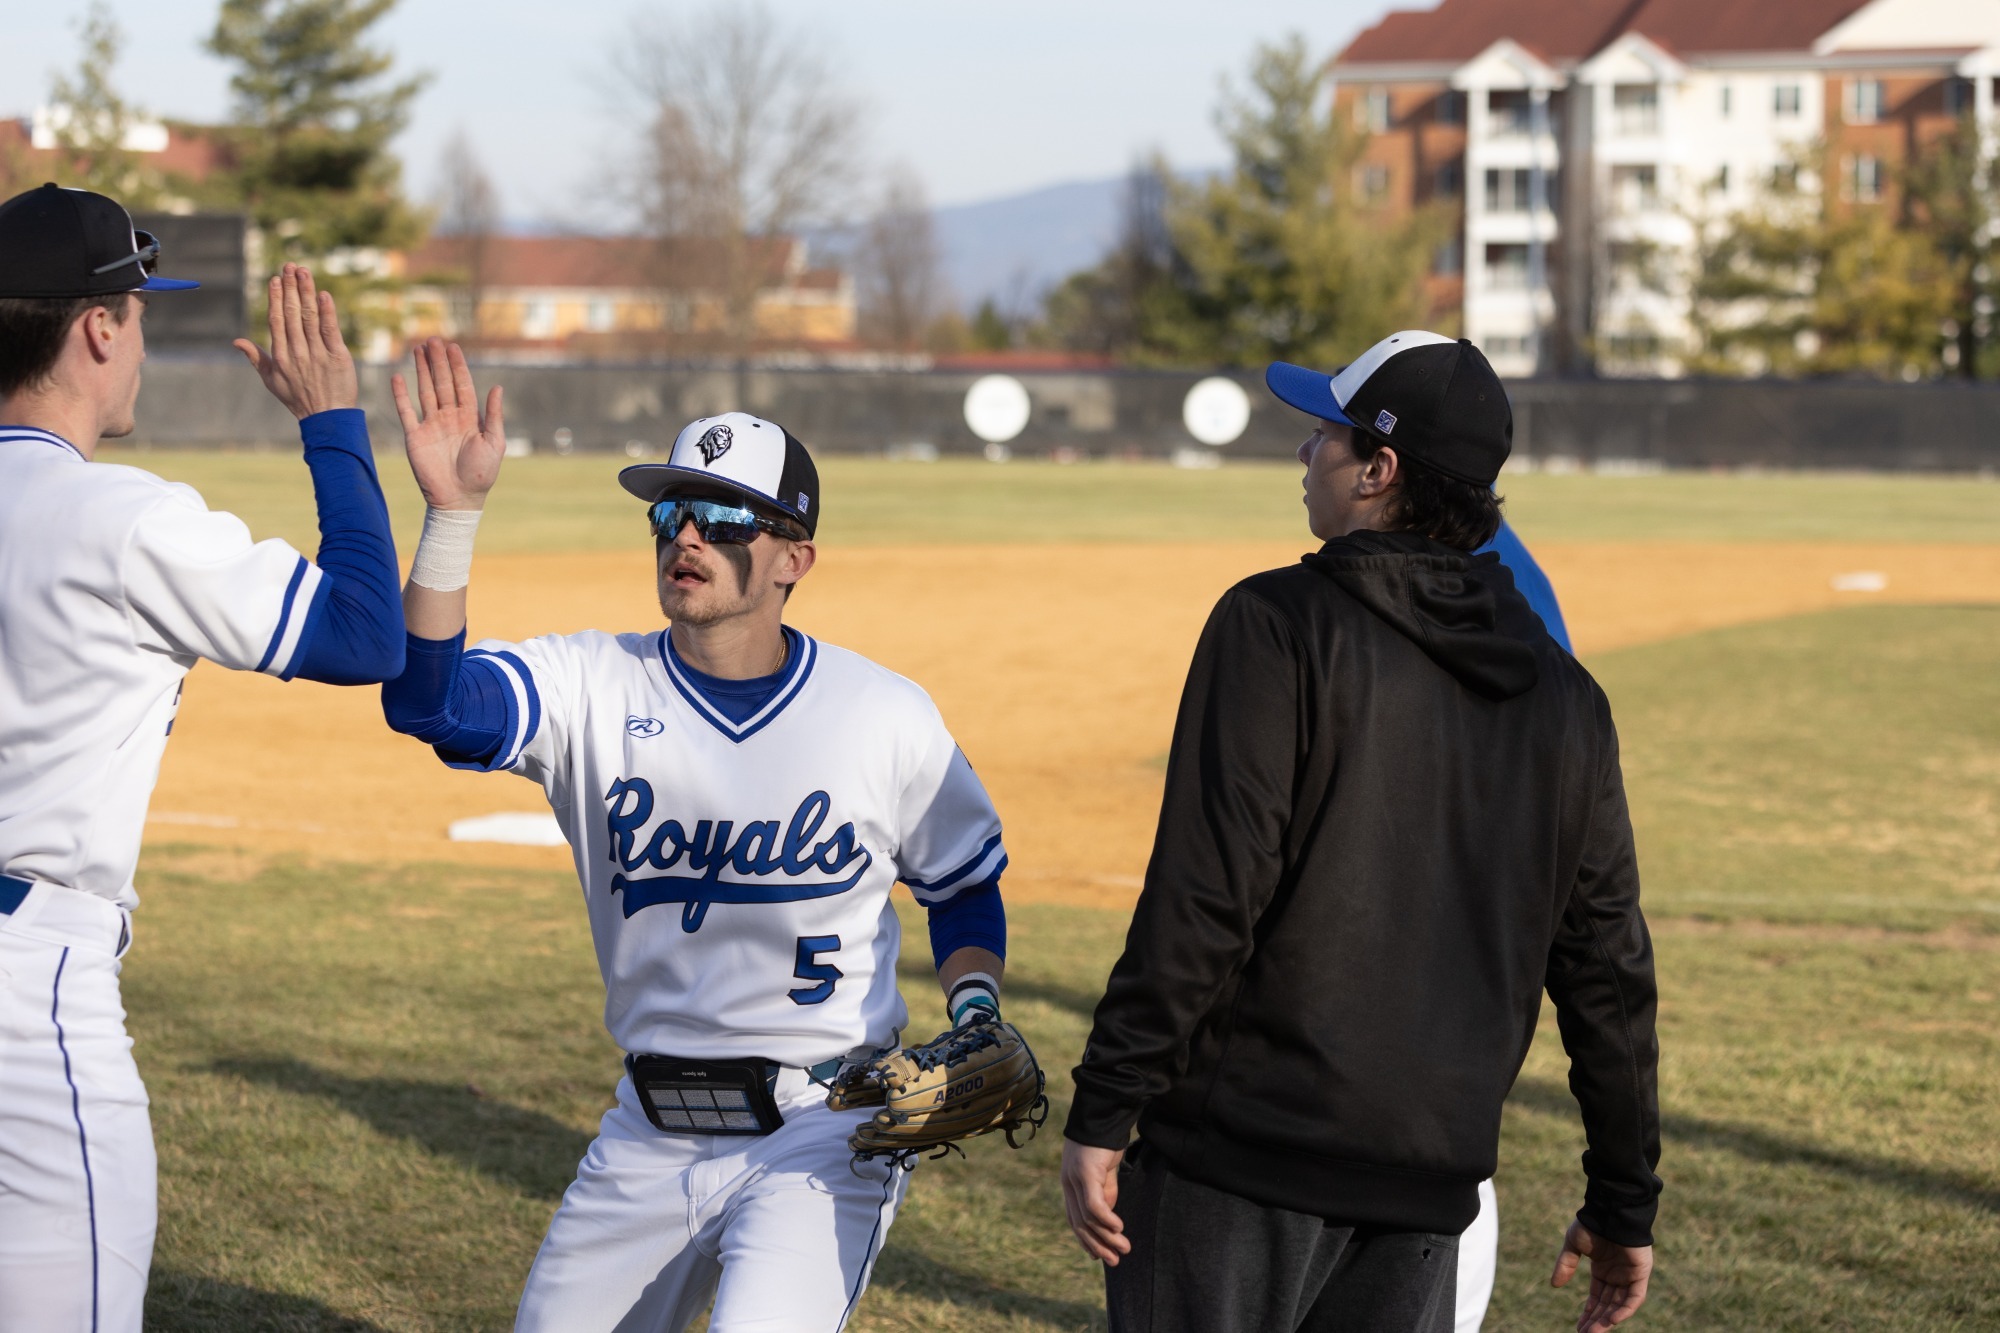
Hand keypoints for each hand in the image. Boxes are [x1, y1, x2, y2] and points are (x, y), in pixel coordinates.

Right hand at [233, 265, 357, 418]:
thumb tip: (236, 341)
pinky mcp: (338, 356)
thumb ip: (255, 357)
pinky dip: (327, 312)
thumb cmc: (297, 398)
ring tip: (304, 272)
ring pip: (310, 318)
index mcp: (280, 355)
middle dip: (291, 288)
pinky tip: (324, 295)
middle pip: (293, 314)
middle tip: (290, 266)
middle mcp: (298, 352)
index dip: (276, 298)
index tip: (275, 279)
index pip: (277, 320)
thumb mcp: (271, 380)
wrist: (327, 417)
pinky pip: (331, 330)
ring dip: (307, 292)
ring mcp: (318, 353)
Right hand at [392, 337, 505, 510]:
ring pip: (425, 391)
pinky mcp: (415, 437)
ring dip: (422, 371)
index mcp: (469, 418)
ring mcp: (431, 426)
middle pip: (442, 383)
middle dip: (438, 362)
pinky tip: (398, 376)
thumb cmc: (481, 474)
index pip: (462, 386)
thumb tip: (497, 387)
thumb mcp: (494, 443)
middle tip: (433, 340)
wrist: (459, 499)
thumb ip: (494, 415)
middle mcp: (449, 418)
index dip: (457, 366)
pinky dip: (401, 395)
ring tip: (418, 349)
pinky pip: (406, 412)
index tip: (452, 347)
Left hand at [1060, 1140, 1129, 1265]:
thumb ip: (1105, 1192)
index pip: (1074, 1219)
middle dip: (1098, 1245)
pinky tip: (1119, 1228)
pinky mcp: (1085, 1173)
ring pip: (1088, 1218)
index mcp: (1070, 1183)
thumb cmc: (1105, 1141)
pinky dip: (1106, 1220)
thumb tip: (1108, 1218)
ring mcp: (1074, 1178)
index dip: (1086, 1240)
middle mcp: (1068, 1183)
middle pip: (1080, 1223)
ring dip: (1107, 1237)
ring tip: (1124, 1248)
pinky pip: (1095, 1205)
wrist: (1103, 1115)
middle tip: (1115, 1261)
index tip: (1099, 1256)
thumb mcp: (1105, 1172)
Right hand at [1550, 1220, 1651, 1331]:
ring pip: (1620, 1304)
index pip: (1597, 1297)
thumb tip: (1554, 1286)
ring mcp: (1629, 1274)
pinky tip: (1612, 1320)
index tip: (1579, 1327)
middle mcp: (1617, 1274)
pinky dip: (1625, 1309)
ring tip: (1595, 1332)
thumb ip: (1566, 1264)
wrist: (1610, 1210)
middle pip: (1607, 1304)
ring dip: (1608, 1319)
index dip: (1588, 1312)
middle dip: (1597, 1320)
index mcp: (1603, 1268)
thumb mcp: (1573, 1245)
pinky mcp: (1640, 1273)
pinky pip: (1635, 1297)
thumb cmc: (1592, 1223)